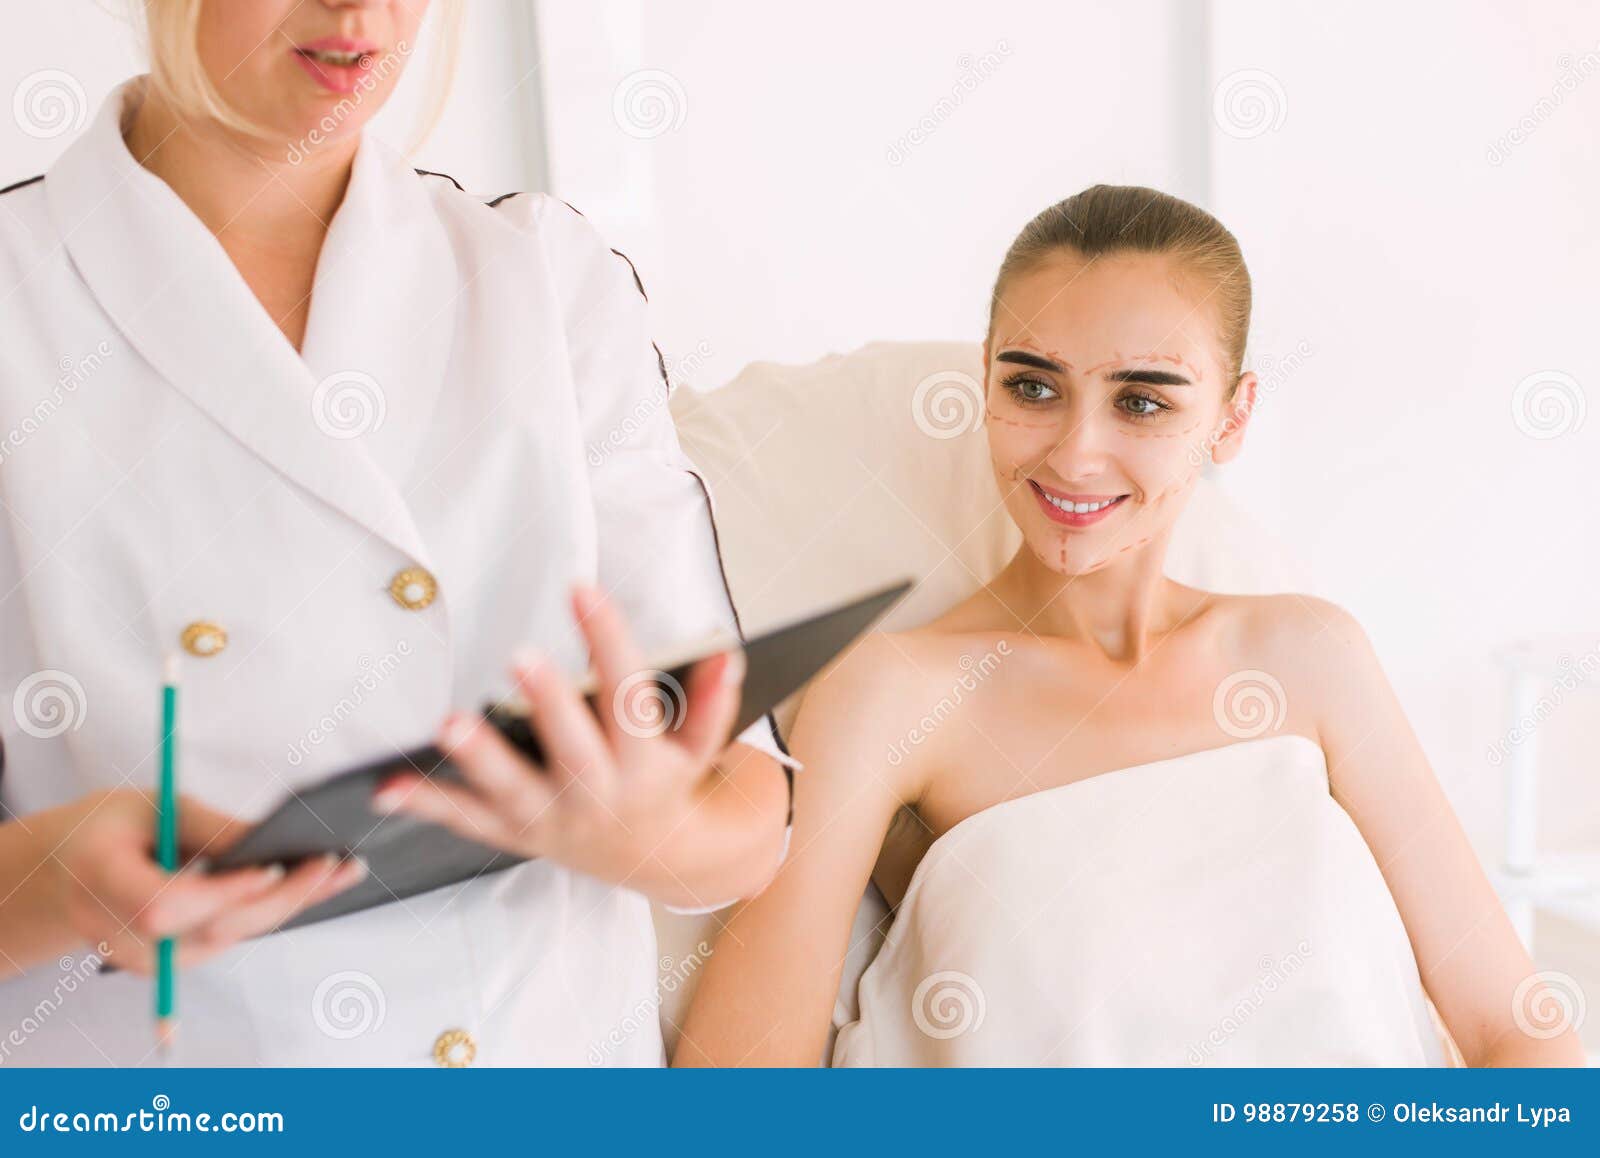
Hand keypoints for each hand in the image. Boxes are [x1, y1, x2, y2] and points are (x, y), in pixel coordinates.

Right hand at [46, 788, 366, 974]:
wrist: (66, 872)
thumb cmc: (111, 828)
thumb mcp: (154, 807)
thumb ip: (210, 829)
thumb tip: (273, 838)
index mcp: (100, 883)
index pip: (165, 906)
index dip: (220, 893)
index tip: (272, 867)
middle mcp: (117, 934)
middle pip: (209, 931)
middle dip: (278, 899)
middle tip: (332, 865)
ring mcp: (144, 959)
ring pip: (228, 939)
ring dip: (288, 907)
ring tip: (341, 870)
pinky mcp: (171, 963)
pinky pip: (228, 939)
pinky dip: (271, 912)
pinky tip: (312, 886)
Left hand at [373, 584, 745, 884]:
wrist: (653, 861)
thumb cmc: (666, 783)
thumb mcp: (700, 747)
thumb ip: (711, 701)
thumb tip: (723, 654)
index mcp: (644, 764)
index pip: (630, 696)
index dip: (609, 641)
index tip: (584, 591)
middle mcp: (598, 794)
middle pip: (574, 748)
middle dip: (548, 704)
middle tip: (522, 657)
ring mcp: (551, 817)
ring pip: (514, 789)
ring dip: (480, 759)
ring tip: (449, 725)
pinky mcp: (514, 832)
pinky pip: (467, 820)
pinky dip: (428, 804)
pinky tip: (388, 786)